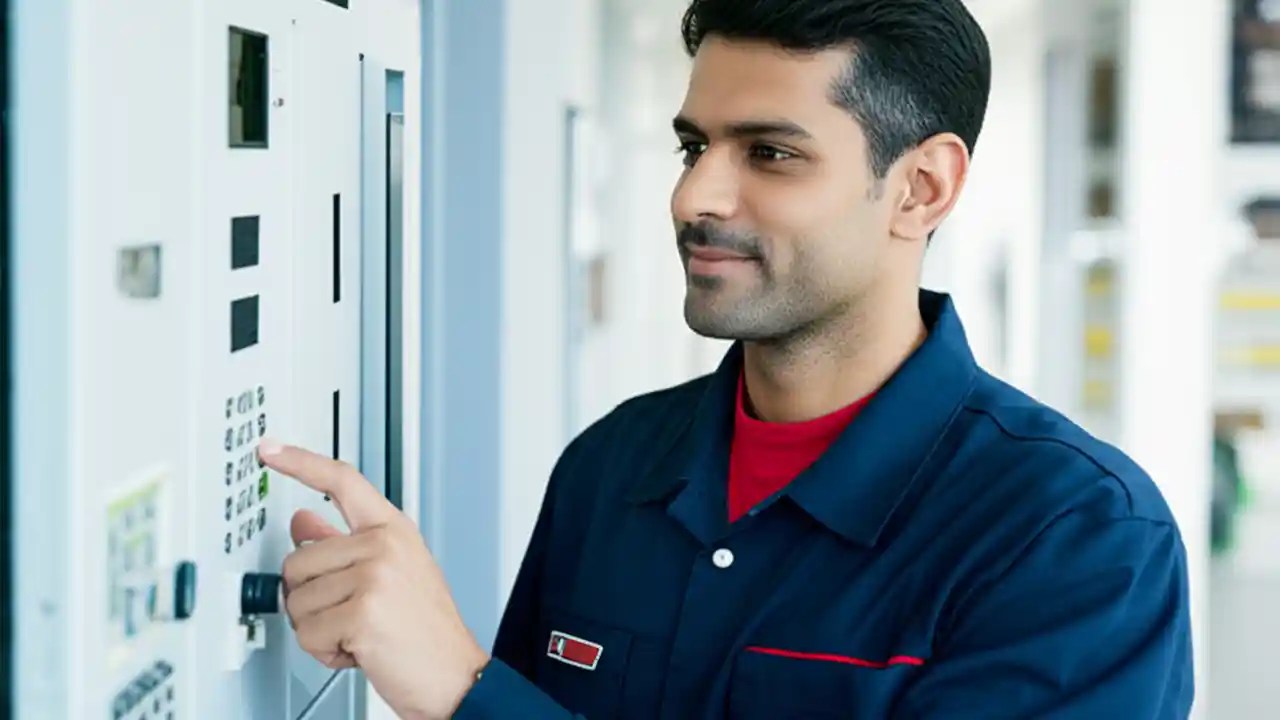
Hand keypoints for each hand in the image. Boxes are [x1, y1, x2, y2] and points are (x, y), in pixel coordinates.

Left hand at [258, 438, 489, 719]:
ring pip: (296, 601)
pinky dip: (325, 652)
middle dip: (312, 598)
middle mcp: (384, 545)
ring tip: (359, 633)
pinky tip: (359, 650)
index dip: (300, 462)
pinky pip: (307, 633)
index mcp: (392, 529)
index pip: (342, 481)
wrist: (454, 677)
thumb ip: (344, 544)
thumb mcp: (391, 575)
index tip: (269, 450)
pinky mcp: (362, 612)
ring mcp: (374, 575)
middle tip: (352, 615)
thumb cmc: (425, 631)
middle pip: (298, 560)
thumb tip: (304, 522)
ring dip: (318, 629)